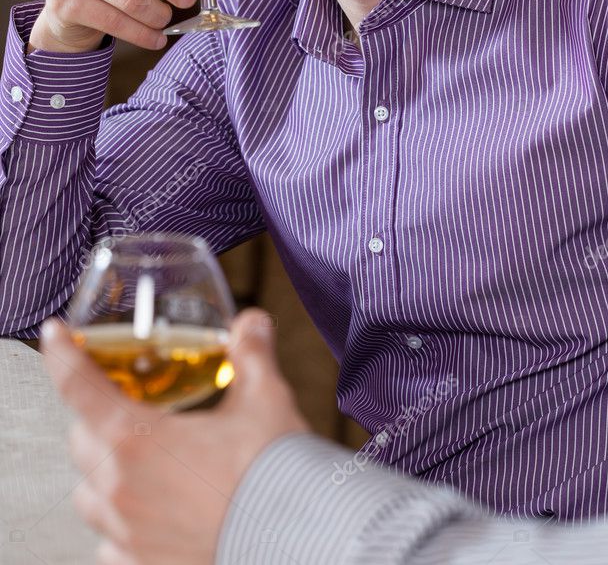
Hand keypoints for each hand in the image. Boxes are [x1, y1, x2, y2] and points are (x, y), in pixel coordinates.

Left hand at [40, 309, 308, 564]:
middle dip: (95, 417)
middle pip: (81, 441)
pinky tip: (150, 515)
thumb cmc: (273, 472)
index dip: (60, 355)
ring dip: (104, 474)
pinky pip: (111, 546)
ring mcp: (128, 534)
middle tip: (123, 403)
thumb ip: (250, 354)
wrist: (296, 538)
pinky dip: (121, 527)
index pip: (79, 386)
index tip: (52, 337)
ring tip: (136, 463)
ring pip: (90, 496)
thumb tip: (251, 324)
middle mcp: (120, 489)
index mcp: (136, 440)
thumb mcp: (263, 397)